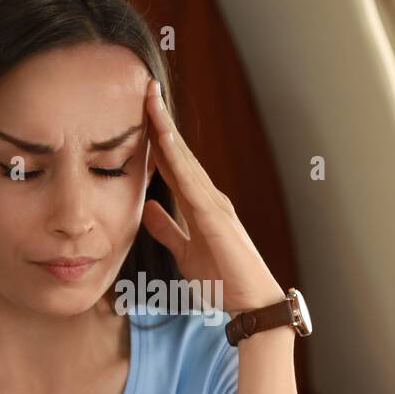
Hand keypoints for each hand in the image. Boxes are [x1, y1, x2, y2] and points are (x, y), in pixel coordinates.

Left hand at [140, 79, 283, 315]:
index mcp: (200, 204)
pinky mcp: (216, 218)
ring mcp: (215, 204)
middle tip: (145, 88)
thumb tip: (146, 208)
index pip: (173, 164)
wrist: (253, 305)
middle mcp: (209, 197)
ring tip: (151, 101)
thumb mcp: (185, 253)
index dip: (157, 138)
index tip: (141, 111)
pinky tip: (163, 140)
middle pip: (179, 153)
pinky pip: (192, 183)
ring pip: (185, 160)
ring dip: (167, 130)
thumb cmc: (225, 281)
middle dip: (162, 121)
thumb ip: (167, 229)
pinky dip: (177, 160)